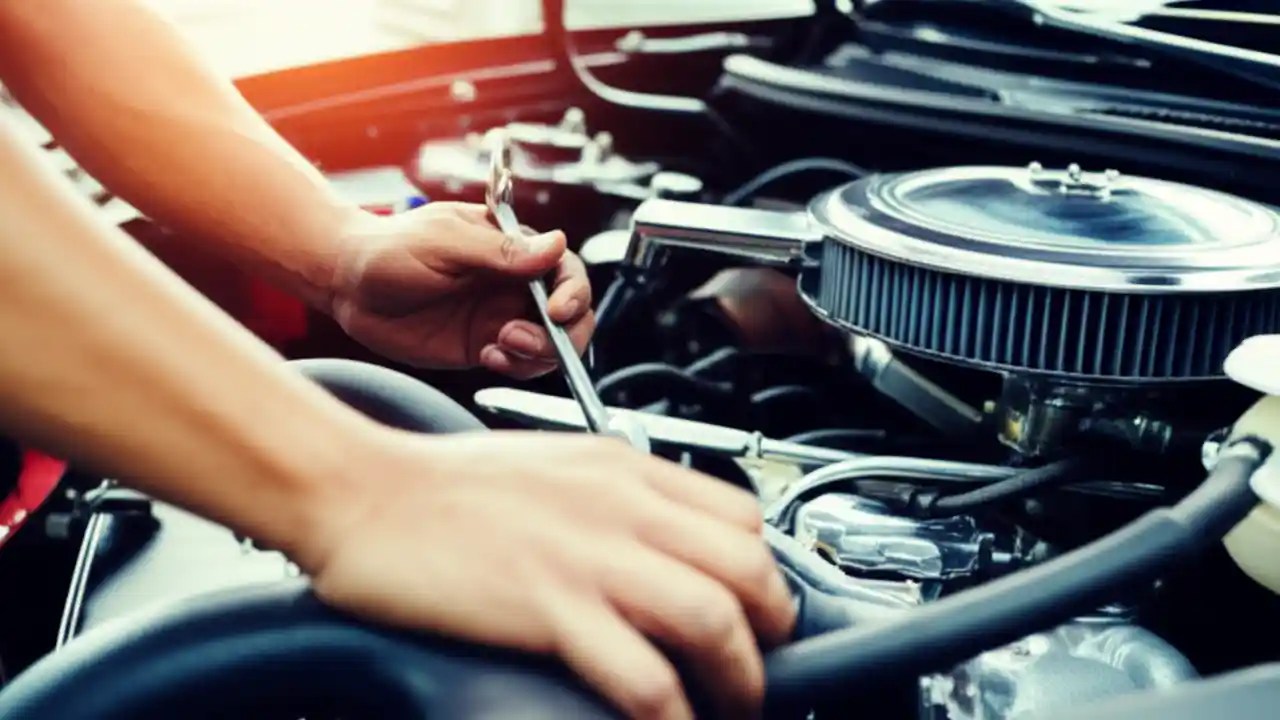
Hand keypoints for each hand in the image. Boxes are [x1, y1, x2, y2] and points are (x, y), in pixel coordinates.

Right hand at [307, 431, 796, 719]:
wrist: (360, 489)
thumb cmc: (441, 485)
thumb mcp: (551, 466)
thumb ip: (612, 497)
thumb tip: (654, 541)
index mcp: (624, 469)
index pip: (742, 516)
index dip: (765, 573)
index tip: (759, 612)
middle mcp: (622, 506)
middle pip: (747, 569)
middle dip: (774, 632)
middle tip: (762, 669)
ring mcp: (588, 556)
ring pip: (714, 621)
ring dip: (741, 680)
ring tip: (733, 709)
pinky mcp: (548, 606)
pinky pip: (644, 676)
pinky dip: (675, 716)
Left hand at [327, 203, 593, 378]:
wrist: (347, 284)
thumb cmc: (390, 248)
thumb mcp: (444, 242)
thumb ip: (499, 251)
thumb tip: (555, 245)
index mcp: (513, 248)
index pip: (565, 269)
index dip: (573, 291)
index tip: (557, 310)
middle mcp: (515, 283)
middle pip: (571, 313)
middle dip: (563, 334)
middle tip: (524, 339)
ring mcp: (501, 317)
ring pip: (551, 343)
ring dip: (537, 354)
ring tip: (497, 348)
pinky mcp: (484, 346)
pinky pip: (520, 363)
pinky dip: (516, 367)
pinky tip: (487, 358)